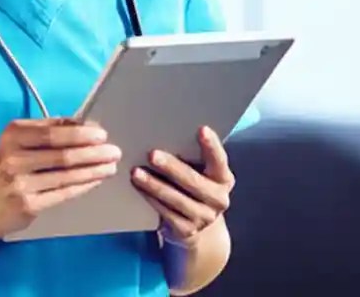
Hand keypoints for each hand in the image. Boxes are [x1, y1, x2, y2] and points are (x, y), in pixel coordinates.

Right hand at [0, 118, 121, 239]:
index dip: (80, 133)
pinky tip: (96, 180)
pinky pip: (64, 192)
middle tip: (114, 151)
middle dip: (93, 152)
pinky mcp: (29, 204)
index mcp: (12, 135)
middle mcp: (13, 157)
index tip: (101, 134)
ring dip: (94, 169)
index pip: (52, 132)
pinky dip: (84, 185)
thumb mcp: (19, 144)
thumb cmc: (9, 171)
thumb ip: (47, 132)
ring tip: (111, 166)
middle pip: (62, 154)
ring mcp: (20, 182)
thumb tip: (83, 124)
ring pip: (66, 174)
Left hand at [132, 126, 234, 246]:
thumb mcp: (199, 173)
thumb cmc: (193, 187)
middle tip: (151, 154)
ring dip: (154, 185)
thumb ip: (191, 157)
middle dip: (172, 167)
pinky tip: (138, 189)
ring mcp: (204, 217)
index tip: (202, 129)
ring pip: (177, 199)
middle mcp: (219, 199)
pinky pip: (166, 213)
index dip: (211, 146)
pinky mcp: (187, 230)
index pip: (219, 160)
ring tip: (136, 172)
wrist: (199, 227)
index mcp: (223, 179)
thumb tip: (163, 132)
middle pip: (194, 182)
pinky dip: (151, 199)